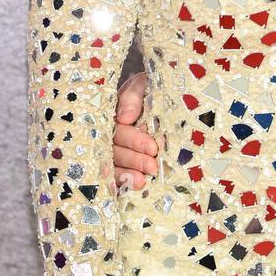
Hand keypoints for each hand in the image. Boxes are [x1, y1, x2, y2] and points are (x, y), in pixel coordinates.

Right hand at [113, 72, 158, 188]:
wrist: (164, 90)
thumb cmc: (151, 87)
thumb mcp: (142, 85)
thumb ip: (133, 96)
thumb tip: (125, 117)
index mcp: (113, 116)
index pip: (119, 131)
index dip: (134, 141)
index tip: (152, 147)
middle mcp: (110, 135)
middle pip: (116, 151)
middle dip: (134, 160)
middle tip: (152, 166)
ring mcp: (116, 150)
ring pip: (115, 165)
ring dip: (127, 175)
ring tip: (142, 182)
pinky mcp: (124, 163)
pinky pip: (118, 176)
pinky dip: (122, 183)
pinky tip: (131, 189)